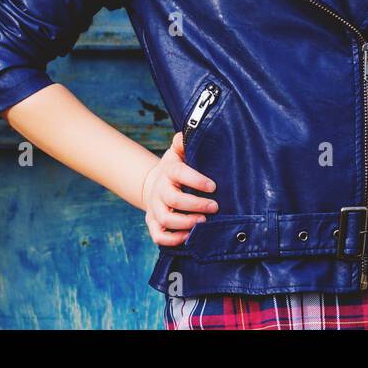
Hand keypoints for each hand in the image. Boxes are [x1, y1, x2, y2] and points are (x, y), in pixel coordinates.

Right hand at [141, 131, 218, 246]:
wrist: (155, 183)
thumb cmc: (176, 167)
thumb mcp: (179, 151)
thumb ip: (185, 142)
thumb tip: (192, 129)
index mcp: (168, 171)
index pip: (179, 173)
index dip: (195, 180)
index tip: (213, 186)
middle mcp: (160, 190)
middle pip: (173, 199)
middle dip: (195, 205)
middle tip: (215, 207)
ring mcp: (155, 208)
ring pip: (166, 219)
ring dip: (185, 223)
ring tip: (204, 224)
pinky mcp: (153, 223)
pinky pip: (158, 236)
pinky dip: (172, 239)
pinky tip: (189, 237)